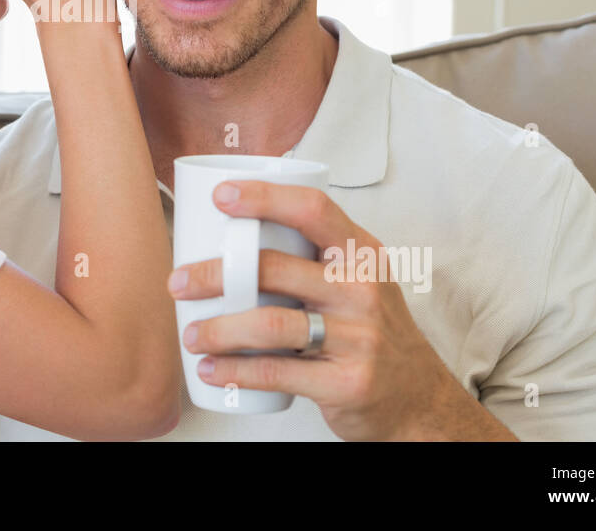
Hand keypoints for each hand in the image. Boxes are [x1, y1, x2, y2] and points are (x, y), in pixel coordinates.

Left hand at [168, 181, 515, 440]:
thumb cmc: (372, 332)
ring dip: (218, 329)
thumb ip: (312, 256)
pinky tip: (211, 370)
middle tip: (178, 283)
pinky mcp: (348, 381)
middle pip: (274, 268)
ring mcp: (359, 336)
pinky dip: (235, 371)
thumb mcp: (358, 281)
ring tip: (191, 335)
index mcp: (361, 254)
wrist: (418, 398)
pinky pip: (278, 372)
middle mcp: (363, 289)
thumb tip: (234, 230)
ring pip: (269, 323)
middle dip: (214, 274)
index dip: (264, 197)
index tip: (222, 196)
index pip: (312, 209)